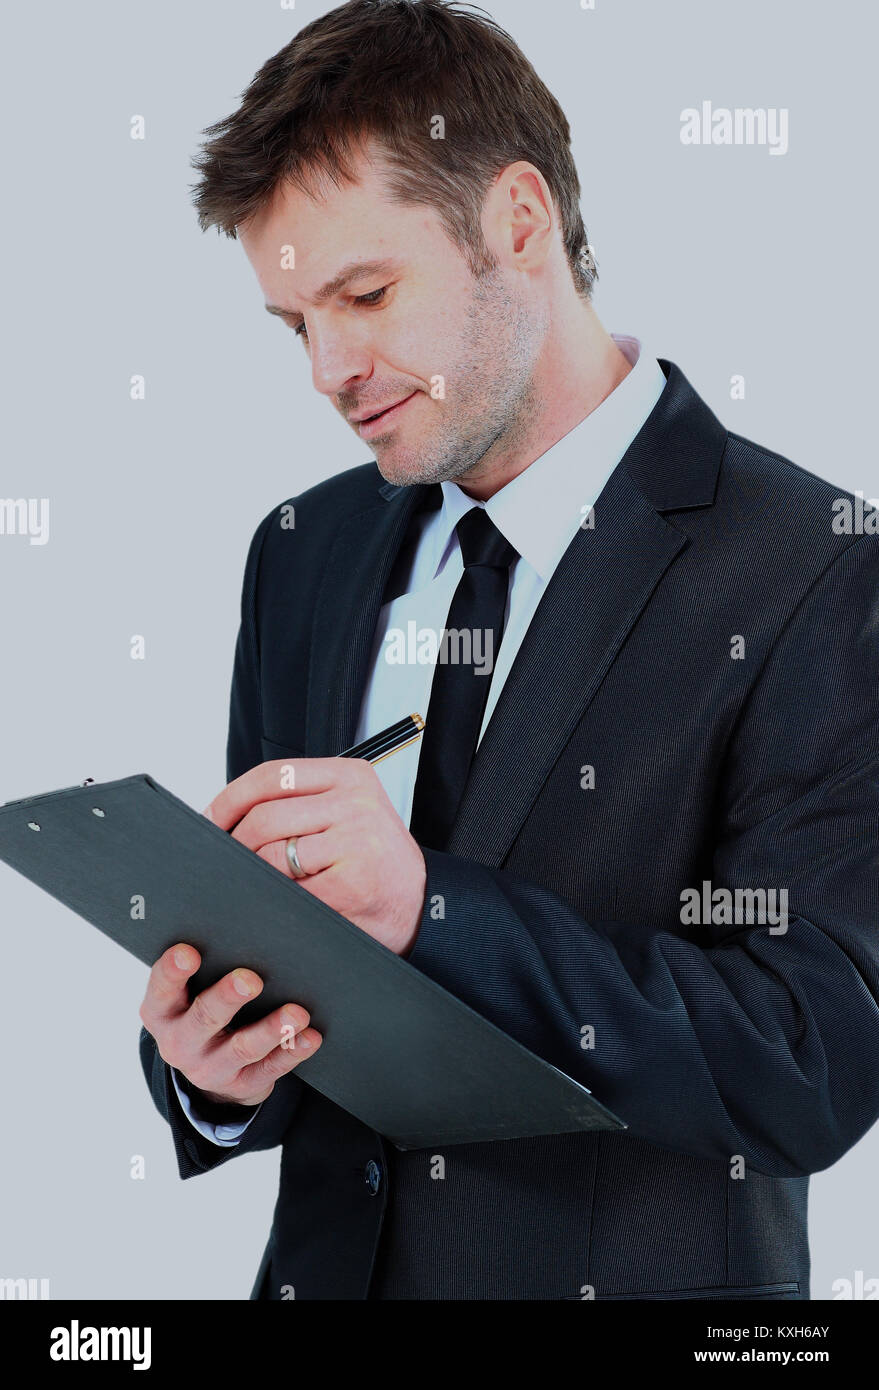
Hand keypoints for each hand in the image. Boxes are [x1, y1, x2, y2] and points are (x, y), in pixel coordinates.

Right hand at [139, 944, 321, 1107]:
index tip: (190, 952)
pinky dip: (291, 1052)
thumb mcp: (190, 989)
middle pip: (204, 1018)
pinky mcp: (241, 1085)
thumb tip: (243, 912)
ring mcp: (209, 1068)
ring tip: (296, 1013)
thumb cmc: (203, 1005)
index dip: (173, 971)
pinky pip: (269, 1069)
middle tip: (251, 979)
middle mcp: (179, 1042)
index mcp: (162, 1010)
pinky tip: (310, 1037)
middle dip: (227, 998)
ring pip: (242, 1048)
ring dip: (271, 1029)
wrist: (211, 1065)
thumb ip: (207, 959)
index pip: (162, 988)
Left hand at [204, 757, 426, 956]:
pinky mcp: (351, 884)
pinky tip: (280, 902)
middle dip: (235, 845)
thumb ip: (302, 803)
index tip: (211, 820)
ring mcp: (355, 843)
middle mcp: (355, 803)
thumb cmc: (374, 859)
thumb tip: (227, 815)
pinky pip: (290, 890)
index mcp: (350, 775)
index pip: (273, 775)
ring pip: (272, 855)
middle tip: (227, 862)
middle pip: (265, 817)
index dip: (230, 798)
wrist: (422, 902)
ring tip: (257, 883)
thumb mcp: (348, 812)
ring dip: (254, 875)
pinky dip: (275, 899)